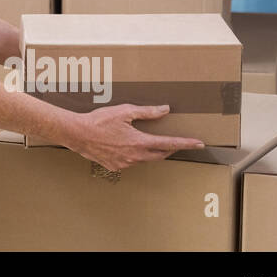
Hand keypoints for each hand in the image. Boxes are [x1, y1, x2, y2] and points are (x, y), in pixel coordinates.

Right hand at [68, 104, 204, 172]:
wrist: (77, 134)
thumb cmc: (99, 120)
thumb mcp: (124, 111)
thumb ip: (147, 112)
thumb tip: (165, 109)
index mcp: (140, 142)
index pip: (169, 143)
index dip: (186, 143)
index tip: (199, 143)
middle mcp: (135, 156)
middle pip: (160, 154)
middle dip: (169, 148)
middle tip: (175, 142)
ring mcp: (125, 164)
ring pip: (145, 159)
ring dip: (150, 151)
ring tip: (146, 141)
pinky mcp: (115, 167)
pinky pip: (131, 162)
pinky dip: (134, 155)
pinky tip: (125, 146)